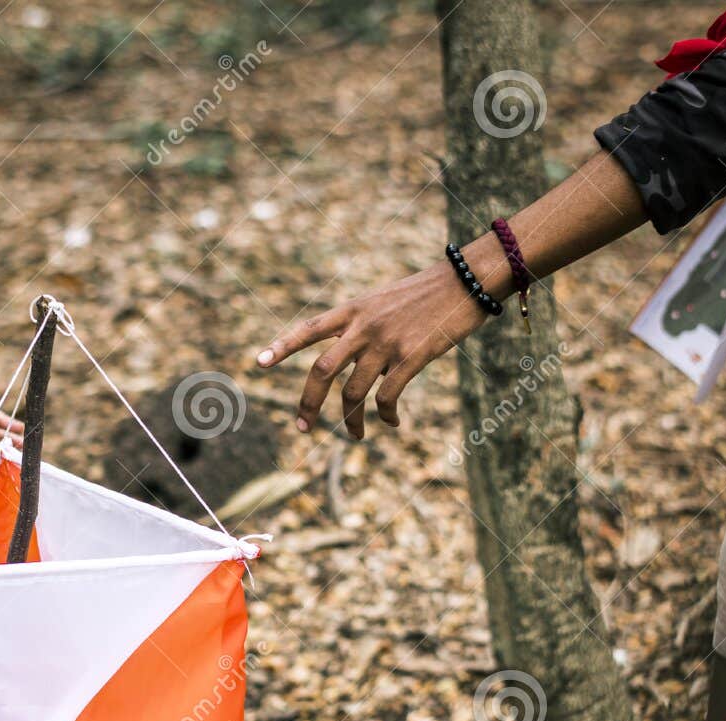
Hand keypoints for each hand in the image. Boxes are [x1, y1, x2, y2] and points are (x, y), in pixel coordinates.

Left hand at [257, 265, 489, 438]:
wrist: (465, 280)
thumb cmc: (425, 292)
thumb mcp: (382, 300)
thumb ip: (359, 325)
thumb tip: (349, 357)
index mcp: (352, 310)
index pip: (308, 330)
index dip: (283, 346)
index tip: (260, 361)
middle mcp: (363, 327)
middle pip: (322, 371)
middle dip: (308, 404)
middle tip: (302, 427)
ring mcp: (386, 343)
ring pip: (354, 393)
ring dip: (351, 421)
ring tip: (354, 435)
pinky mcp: (412, 357)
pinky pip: (387, 397)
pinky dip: (385, 415)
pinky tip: (391, 422)